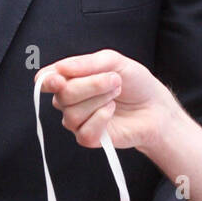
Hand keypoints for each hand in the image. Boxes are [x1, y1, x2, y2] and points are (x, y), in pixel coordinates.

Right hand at [38, 50, 171, 155]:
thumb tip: (59, 69)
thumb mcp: (113, 62)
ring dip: (99, 101)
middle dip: (91, 85)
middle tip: (114, 80)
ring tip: (116, 95)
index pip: (46, 80)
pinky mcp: (89, 138)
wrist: (155, 107)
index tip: (60, 79)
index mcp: (70, 78)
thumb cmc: (134, 83)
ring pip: (72, 115)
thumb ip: (86, 63)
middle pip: (62, 96)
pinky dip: (101, 118)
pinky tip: (112, 111)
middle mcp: (69, 100)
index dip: (48, 80)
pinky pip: (84, 132)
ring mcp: (77, 120)